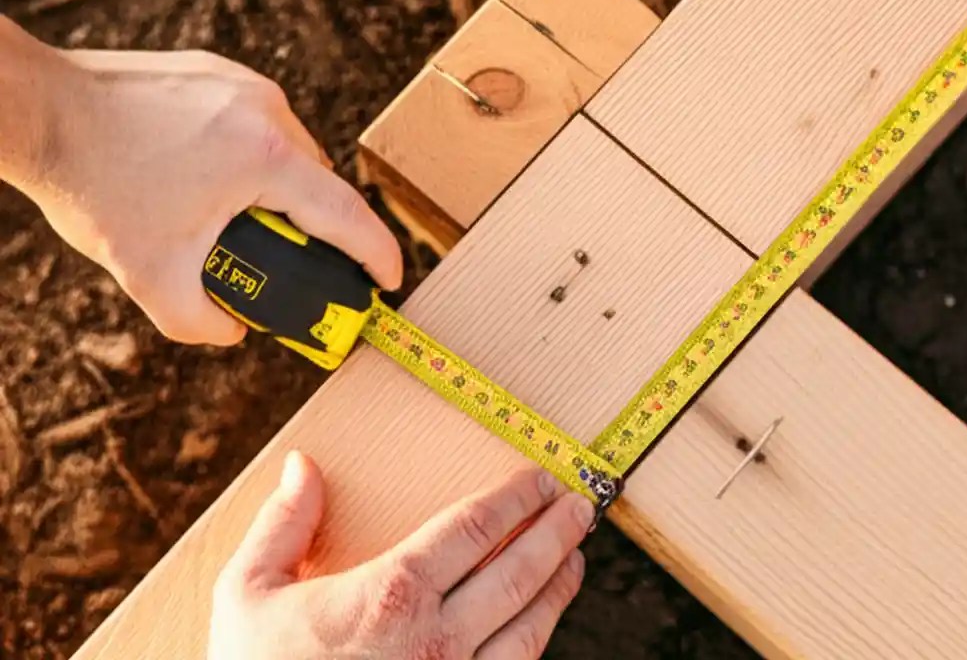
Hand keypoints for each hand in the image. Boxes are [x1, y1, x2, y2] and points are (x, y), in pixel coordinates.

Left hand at [27, 49, 401, 345]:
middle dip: (311, 230)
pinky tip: (203, 180)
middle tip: (288, 267)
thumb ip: (204, 323)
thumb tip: (235, 331)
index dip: (377, 255)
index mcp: (267, 159)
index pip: (347, 215)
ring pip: (289, 153)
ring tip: (230, 221)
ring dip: (277, 192)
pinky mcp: (218, 73)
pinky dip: (248, 159)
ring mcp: (243, 86)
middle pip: (319, 185)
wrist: (38, 111)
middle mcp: (268, 113)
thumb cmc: (93, 185)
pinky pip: (257, 125)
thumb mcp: (151, 277)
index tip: (389, 282)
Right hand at [209, 453, 591, 659]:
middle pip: (519, 572)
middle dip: (557, 533)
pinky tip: (541, 623)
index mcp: (390, 594)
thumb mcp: (247, 595)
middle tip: (581, 507)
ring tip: (576, 558)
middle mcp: (435, 638)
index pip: (474, 529)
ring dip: (561, 587)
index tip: (541, 480)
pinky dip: (539, 639)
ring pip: (531, 628)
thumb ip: (281, 525)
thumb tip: (301, 467)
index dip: (516, 499)